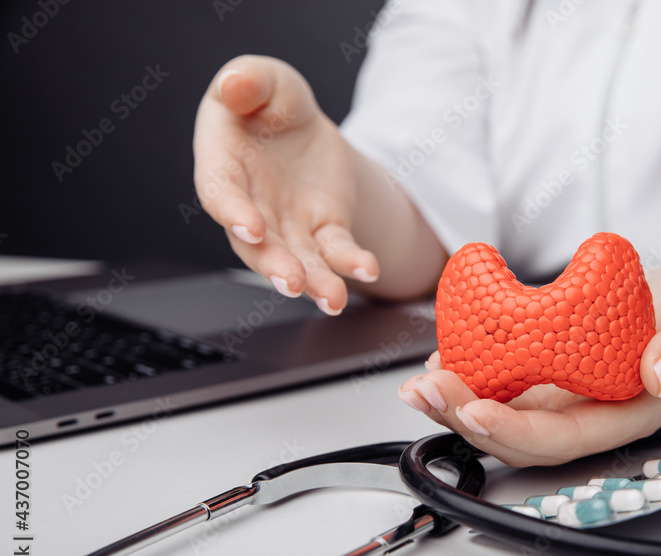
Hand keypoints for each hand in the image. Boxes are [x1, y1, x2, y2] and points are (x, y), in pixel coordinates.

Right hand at [193, 55, 377, 314]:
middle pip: (259, 243)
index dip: (232, 211)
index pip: (220, 192)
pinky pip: (336, 251)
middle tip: (292, 282)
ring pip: (298, 259)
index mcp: (223, 164)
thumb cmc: (269, 103)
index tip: (252, 228)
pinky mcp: (323, 230)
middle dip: (275, 264)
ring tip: (333, 298)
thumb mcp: (264, 79)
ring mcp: (288, 225)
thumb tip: (234, 82)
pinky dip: (351, 262)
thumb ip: (249, 80)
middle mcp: (252, 204)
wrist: (300, 125)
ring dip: (314, 281)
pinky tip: (367, 268)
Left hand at [397, 266, 660, 465]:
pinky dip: (465, 380)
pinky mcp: (543, 381)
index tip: (478, 411)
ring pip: (499, 419)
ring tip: (418, 385)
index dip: (516, 433)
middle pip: (516, 439)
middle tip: (428, 390)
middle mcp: (582, 418)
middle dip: (466, 420)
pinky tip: (439, 363)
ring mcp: (558, 402)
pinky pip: (499, 391)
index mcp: (619, 417)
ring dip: (454, 407)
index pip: (561, 440)